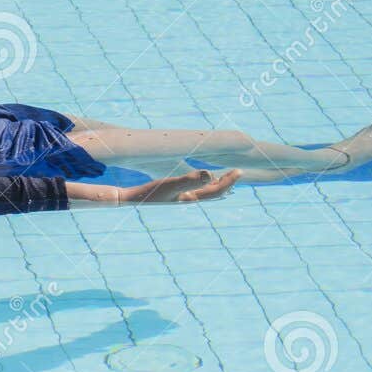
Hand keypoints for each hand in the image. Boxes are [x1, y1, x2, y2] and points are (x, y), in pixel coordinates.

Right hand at [120, 169, 239, 203]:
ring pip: (205, 192)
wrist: (132, 199)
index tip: (239, 171)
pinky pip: (194, 189)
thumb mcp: (170, 184)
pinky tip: (201, 180)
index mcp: (191, 199)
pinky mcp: (174, 194)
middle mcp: (189, 200)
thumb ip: (190, 180)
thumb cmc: (150, 192)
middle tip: (238, 173)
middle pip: (213, 193)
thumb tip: (210, 174)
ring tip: (225, 178)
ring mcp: (181, 198)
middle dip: (226, 184)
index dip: (229, 181)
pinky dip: (203, 184)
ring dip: (216, 185)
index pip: (216, 190)